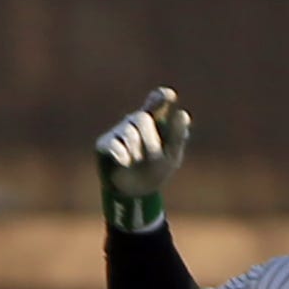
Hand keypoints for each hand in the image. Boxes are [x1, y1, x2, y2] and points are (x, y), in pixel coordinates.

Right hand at [95, 88, 190, 227]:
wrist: (136, 192)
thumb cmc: (157, 169)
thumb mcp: (172, 155)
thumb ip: (178, 136)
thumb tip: (184, 114)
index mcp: (153, 120)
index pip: (156, 102)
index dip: (161, 98)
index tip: (169, 95)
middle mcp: (134, 121)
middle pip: (142, 118)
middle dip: (151, 140)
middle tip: (154, 155)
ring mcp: (119, 131)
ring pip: (129, 133)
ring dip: (138, 152)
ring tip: (139, 162)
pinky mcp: (105, 143)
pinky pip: (115, 145)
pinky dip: (124, 156)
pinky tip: (126, 163)